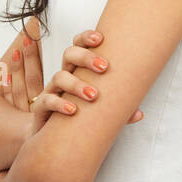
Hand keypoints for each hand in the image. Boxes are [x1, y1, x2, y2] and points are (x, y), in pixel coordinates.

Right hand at [0, 21, 142, 136]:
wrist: (54, 143)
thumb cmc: (80, 118)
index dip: (86, 38)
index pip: (78, 45)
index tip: (100, 38)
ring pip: (59, 77)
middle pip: (69, 54)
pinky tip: (73, 110)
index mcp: (78, 70)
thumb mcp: (100, 111)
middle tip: (104, 67)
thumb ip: (118, 111)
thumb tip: (139, 114)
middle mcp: (64, 76)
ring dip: (77, 84)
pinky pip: (47, 101)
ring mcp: (51, 91)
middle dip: (86, 57)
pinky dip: (60, 103)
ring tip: (94, 95)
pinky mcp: (41, 109)